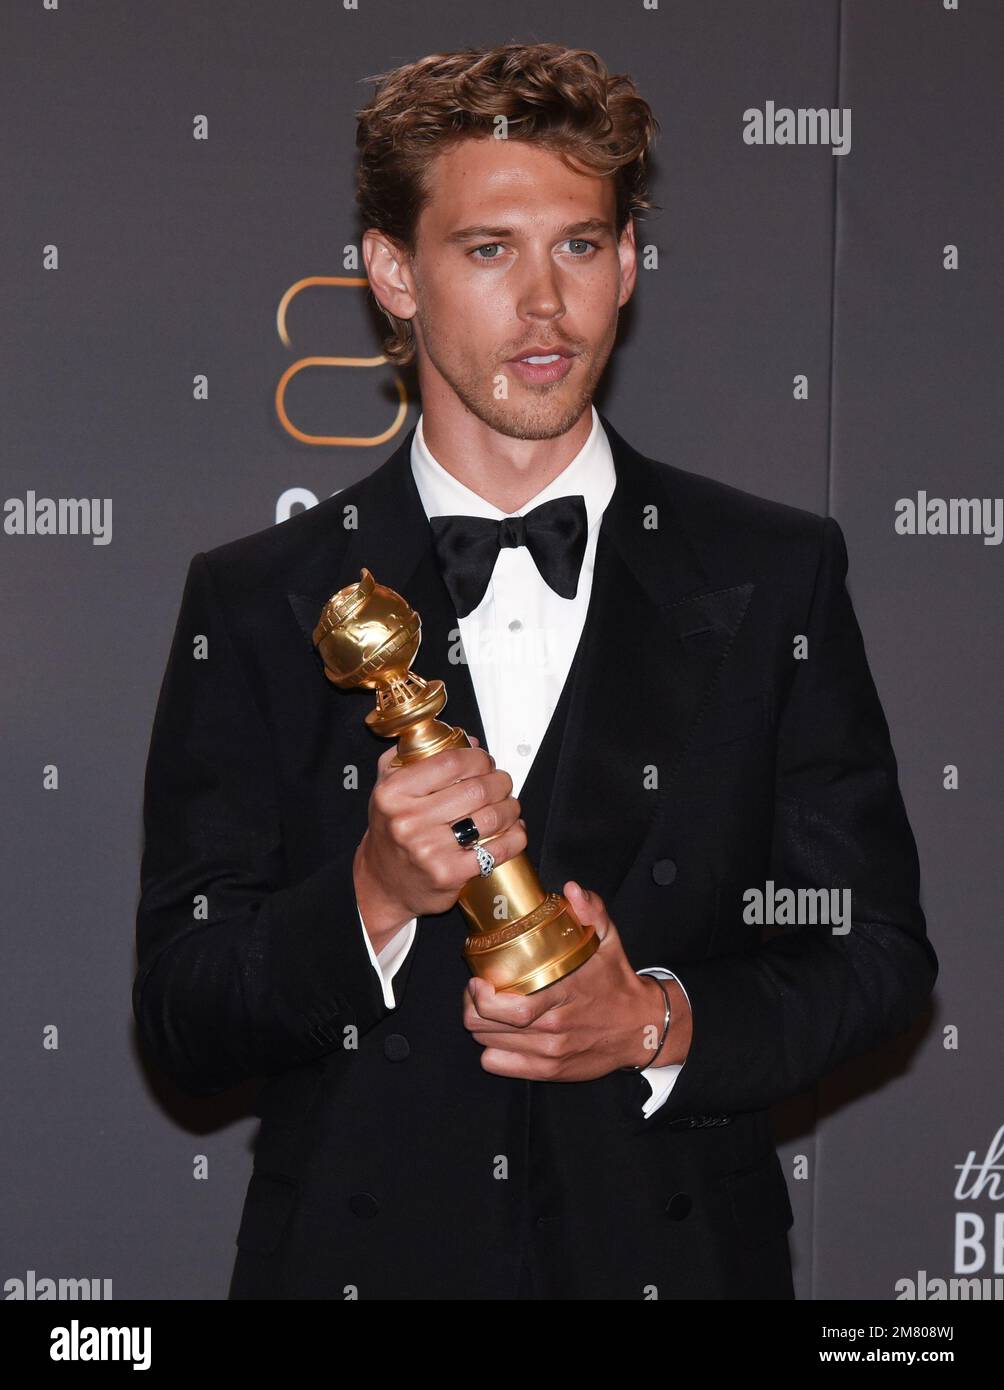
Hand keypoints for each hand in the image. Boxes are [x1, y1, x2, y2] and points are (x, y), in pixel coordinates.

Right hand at [353, 735, 527, 936]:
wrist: (382, 882)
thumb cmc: (391, 830)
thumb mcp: (389, 787)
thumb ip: (418, 756)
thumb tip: (468, 741)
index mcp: (394, 793)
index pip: (451, 762)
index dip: (479, 757)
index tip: (485, 761)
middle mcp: (408, 821)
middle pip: (477, 789)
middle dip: (501, 782)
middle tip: (502, 783)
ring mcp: (429, 850)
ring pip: (492, 817)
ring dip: (511, 807)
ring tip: (509, 805)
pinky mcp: (450, 874)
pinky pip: (498, 849)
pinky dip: (515, 836)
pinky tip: (513, 830)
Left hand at [462, 881, 691, 1078]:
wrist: (641, 1027)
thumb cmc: (617, 981)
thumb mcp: (608, 940)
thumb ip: (590, 911)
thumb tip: (571, 889)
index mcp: (564, 995)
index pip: (511, 1009)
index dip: (482, 998)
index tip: (477, 980)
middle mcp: (554, 1029)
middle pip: (487, 1027)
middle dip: (473, 1006)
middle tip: (478, 990)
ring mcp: (550, 1053)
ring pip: (488, 1044)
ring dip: (482, 1026)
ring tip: (490, 1009)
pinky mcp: (549, 1071)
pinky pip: (498, 1065)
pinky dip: (492, 1051)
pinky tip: (502, 1035)